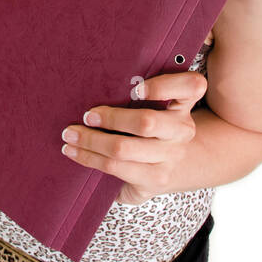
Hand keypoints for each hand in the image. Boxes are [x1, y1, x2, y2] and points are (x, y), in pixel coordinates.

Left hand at [60, 70, 208, 203]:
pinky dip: (88, 158)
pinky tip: (74, 151)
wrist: (176, 166)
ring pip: (123, 148)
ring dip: (90, 141)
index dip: (164, 86)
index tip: (136, 89)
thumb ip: (140, 93)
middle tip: (86, 115)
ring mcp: (169, 158)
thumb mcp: (158, 107)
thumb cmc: (155, 129)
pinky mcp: (154, 180)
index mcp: (183, 105)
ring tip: (70, 135)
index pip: (191, 87)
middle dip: (110, 118)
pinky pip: (115, 168)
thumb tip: (97, 81)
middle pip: (146, 122)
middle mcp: (182, 131)